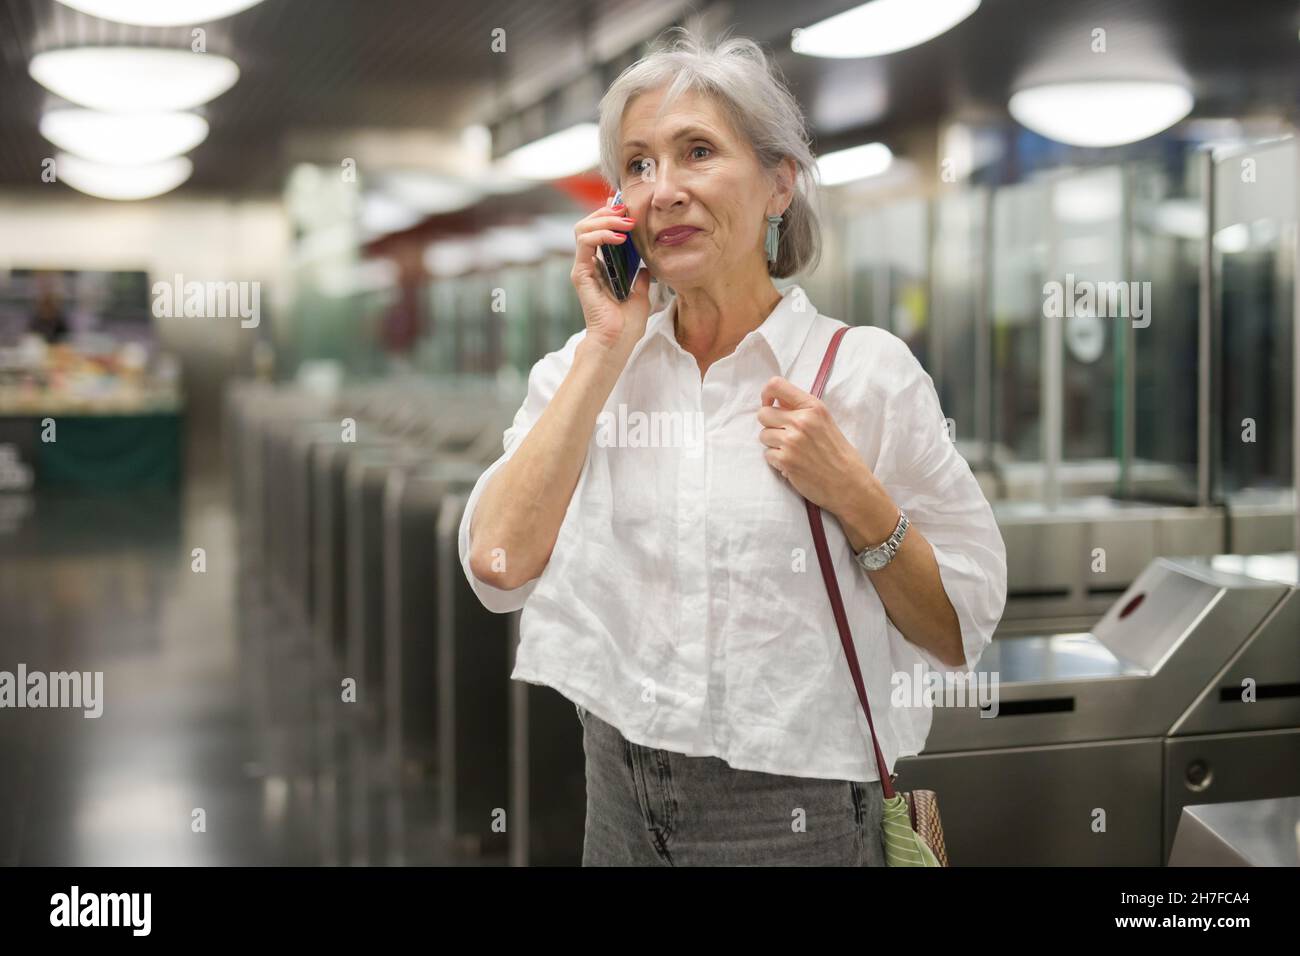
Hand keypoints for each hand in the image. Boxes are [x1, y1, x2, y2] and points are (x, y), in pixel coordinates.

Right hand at [571, 194, 652, 360]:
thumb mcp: (641, 295)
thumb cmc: (626, 325)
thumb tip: (646, 265)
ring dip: (605, 219)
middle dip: (608, 213)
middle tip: (628, 212)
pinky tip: (619, 237)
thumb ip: (640, 277)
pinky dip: (602, 234)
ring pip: (583, 228)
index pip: (600, 231)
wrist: (618, 342)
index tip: (631, 212)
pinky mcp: (580, 274)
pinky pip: (585, 243)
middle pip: (588, 224)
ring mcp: (583, 268)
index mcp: (601, 268)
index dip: (612, 217)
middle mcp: (589, 265)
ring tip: (625, 223)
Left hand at [757, 376, 873, 515]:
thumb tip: (776, 400)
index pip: (776, 385)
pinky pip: (767, 455)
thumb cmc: (839, 454)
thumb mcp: (825, 422)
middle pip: (763, 413)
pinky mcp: (785, 460)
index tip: (769, 404)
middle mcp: (801, 421)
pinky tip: (793, 464)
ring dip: (773, 444)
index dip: (766, 394)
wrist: (849, 484)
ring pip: (763, 435)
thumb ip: (802, 410)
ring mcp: (792, 441)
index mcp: (813, 407)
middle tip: (784, 435)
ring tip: (792, 452)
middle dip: (769, 425)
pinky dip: (777, 461)